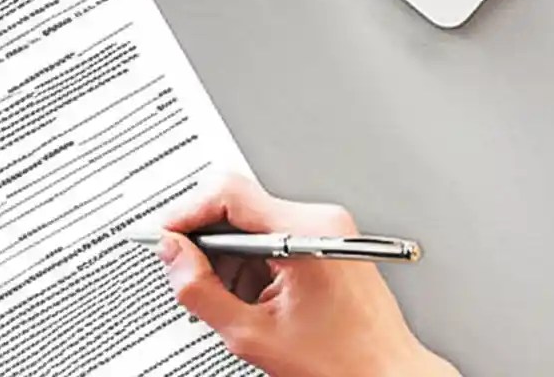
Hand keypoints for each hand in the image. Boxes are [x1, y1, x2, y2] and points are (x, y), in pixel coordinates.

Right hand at [157, 175, 458, 376]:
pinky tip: (258, 300)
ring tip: (239, 303)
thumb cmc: (341, 362)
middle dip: (207, 245)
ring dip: (230, 260)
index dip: (186, 213)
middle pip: (236, 207)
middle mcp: (318, 219)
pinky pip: (270, 237)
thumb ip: (199, 290)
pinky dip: (251, 265)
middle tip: (195, 278)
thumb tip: (171, 254)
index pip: (227, 193)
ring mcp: (325, 227)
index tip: (165, 236)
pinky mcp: (325, 239)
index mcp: (303, 231)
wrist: (388, 376)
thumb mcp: (251, 333)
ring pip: (250, 224)